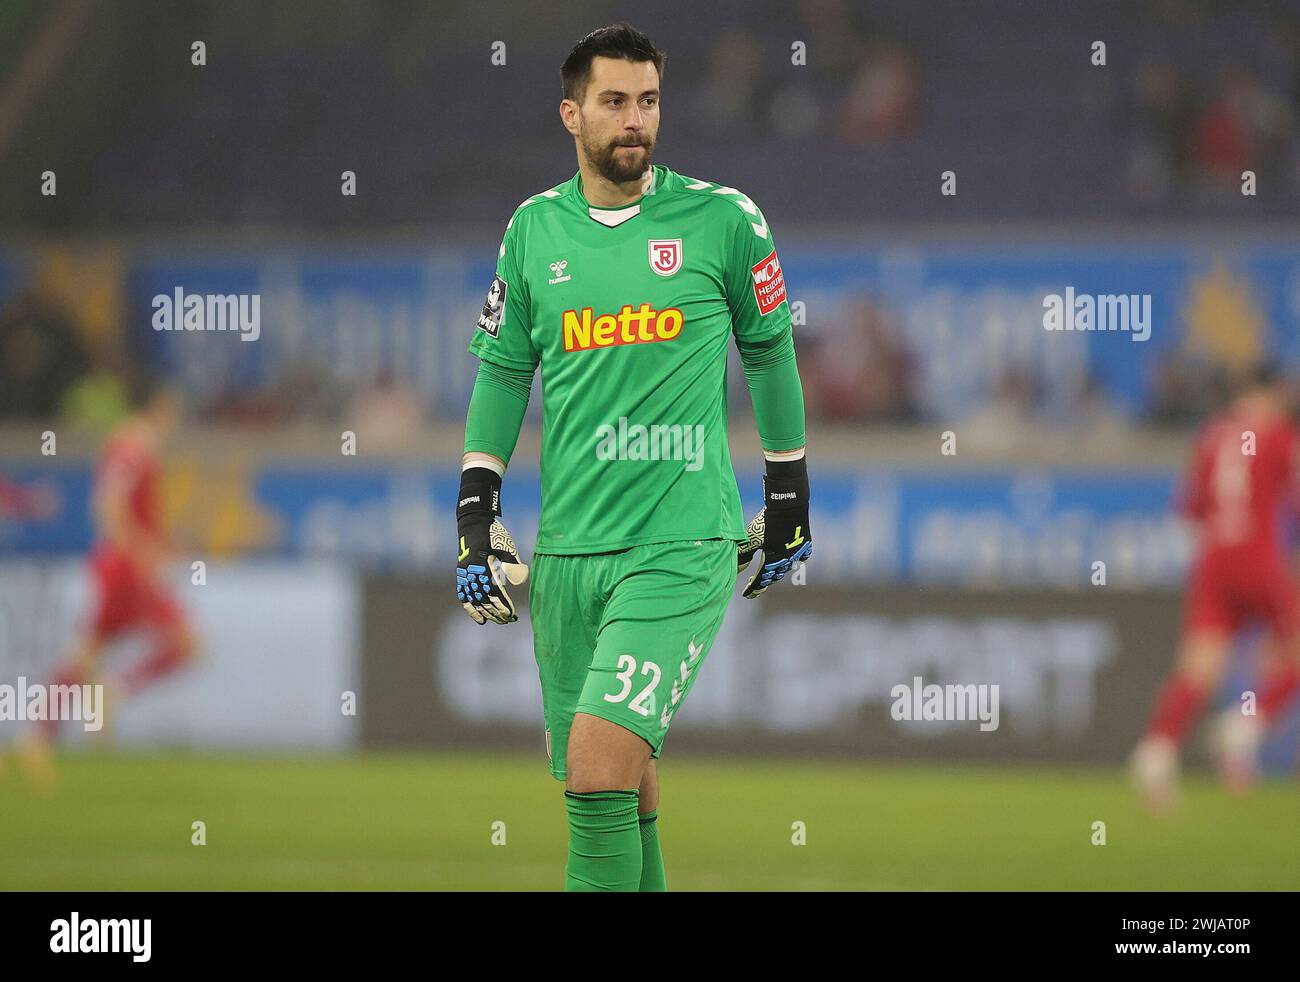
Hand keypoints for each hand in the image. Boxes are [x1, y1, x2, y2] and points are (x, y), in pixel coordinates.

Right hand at [456, 467, 528, 623]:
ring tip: (498, 621)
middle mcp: (471, 572)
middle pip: (483, 599)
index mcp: (482, 564)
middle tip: (508, 621)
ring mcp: (464, 574)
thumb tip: (521, 580)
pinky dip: (471, 609)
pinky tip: (480, 619)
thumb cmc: (493, 533)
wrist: (474, 522)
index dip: (502, 605)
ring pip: (474, 600)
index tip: (511, 614)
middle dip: (496, 612)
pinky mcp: (461, 574)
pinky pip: (463, 595)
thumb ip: (512, 562)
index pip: (493, 591)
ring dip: (486, 613)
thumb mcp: (505, 545)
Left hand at [737, 457, 811, 597]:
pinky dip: (792, 560)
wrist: (788, 506)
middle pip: (773, 576)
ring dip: (777, 572)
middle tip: (755, 583)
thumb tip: (737, 570)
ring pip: (786, 568)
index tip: (746, 594)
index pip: (760, 580)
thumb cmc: (766, 521)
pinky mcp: (805, 545)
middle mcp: (786, 561)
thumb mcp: (751, 539)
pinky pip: (799, 558)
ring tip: (769, 572)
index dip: (752, 589)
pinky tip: (789, 560)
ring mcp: (797, 554)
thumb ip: (744, 555)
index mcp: (772, 561)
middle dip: (763, 581)